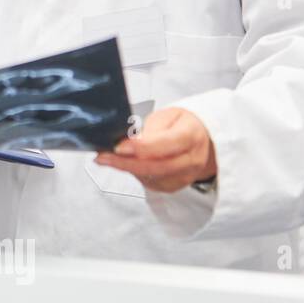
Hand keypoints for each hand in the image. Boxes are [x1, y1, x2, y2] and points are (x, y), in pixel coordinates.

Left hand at [93, 106, 216, 192]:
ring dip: (125, 168)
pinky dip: (133, 173)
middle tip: (102, 157)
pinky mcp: (173, 186)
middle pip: (156, 166)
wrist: (201, 140)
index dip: (142, 147)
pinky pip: (149, 182)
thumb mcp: (168, 116)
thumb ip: (150, 129)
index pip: (167, 144)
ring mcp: (184, 176)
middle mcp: (191, 160)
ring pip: (150, 176)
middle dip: (125, 163)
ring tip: (106, 158)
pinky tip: (123, 163)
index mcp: (192, 136)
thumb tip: (127, 140)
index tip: (119, 146)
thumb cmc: (181, 124)